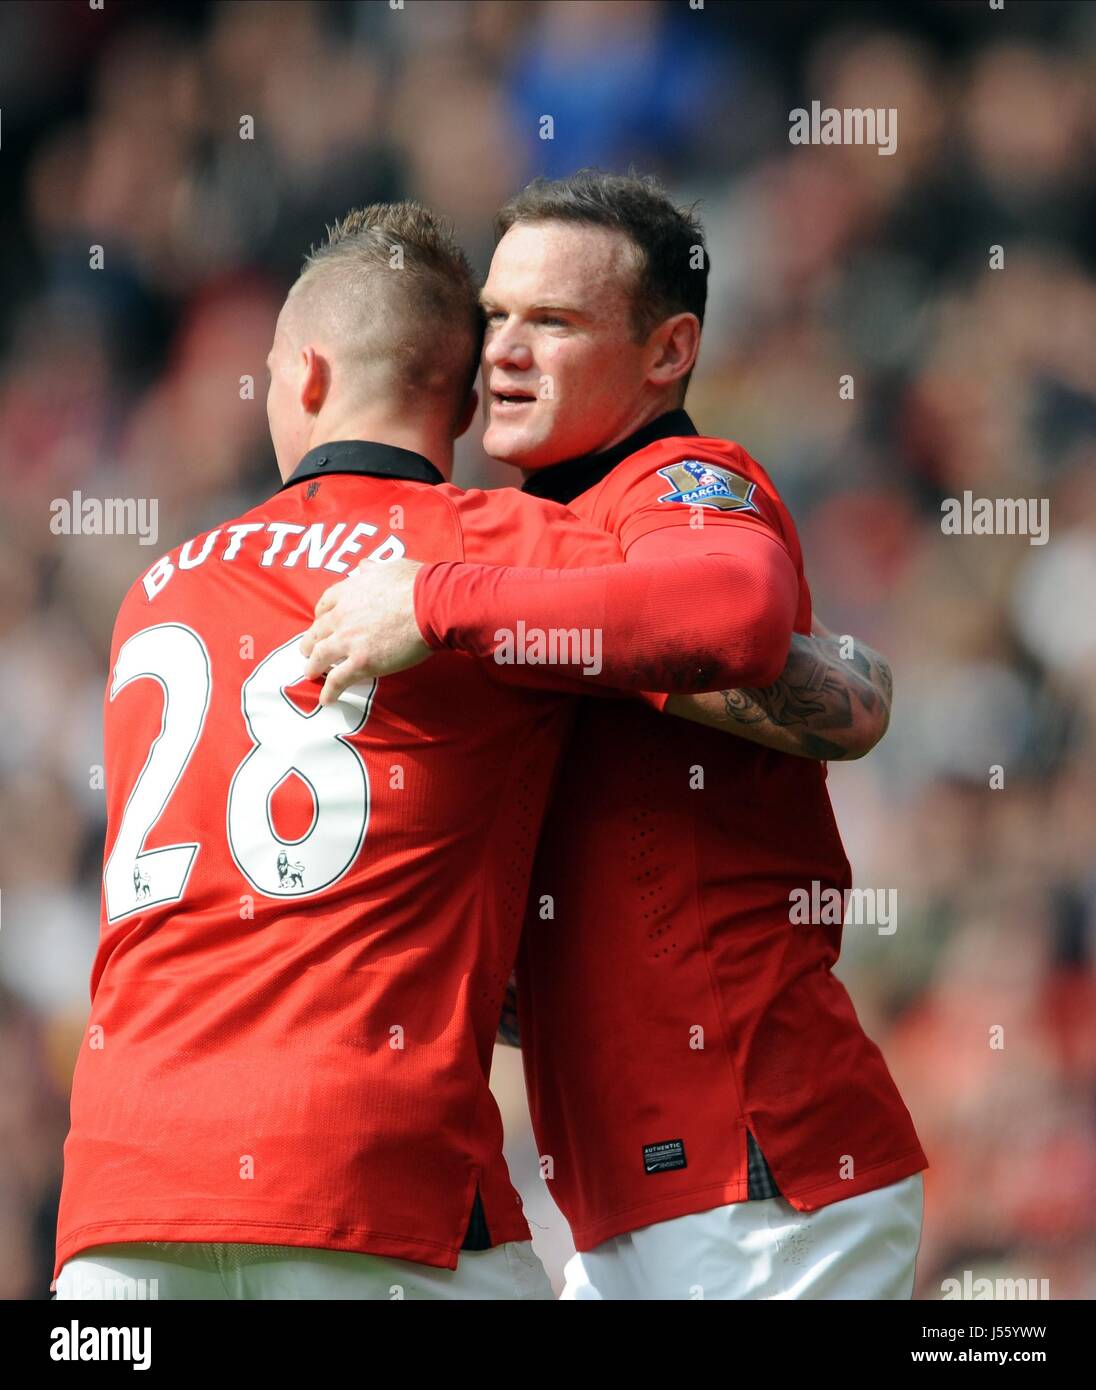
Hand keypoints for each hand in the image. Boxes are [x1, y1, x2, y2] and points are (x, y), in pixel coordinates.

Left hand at [300, 558, 429, 704]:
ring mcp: (350, 640)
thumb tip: (364, 566)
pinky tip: (326, 699)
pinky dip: (329, 691)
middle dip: (311, 642)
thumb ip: (373, 570)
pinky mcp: (362, 662)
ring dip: (313, 666)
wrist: (431, 605)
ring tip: (310, 674)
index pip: (325, 604)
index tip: (320, 621)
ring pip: (321, 656)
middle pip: (317, 631)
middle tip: (307, 650)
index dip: (320, 615)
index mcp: (349, 591)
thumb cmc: (417, 584)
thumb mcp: (391, 567)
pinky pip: (338, 680)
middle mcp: (343, 615)